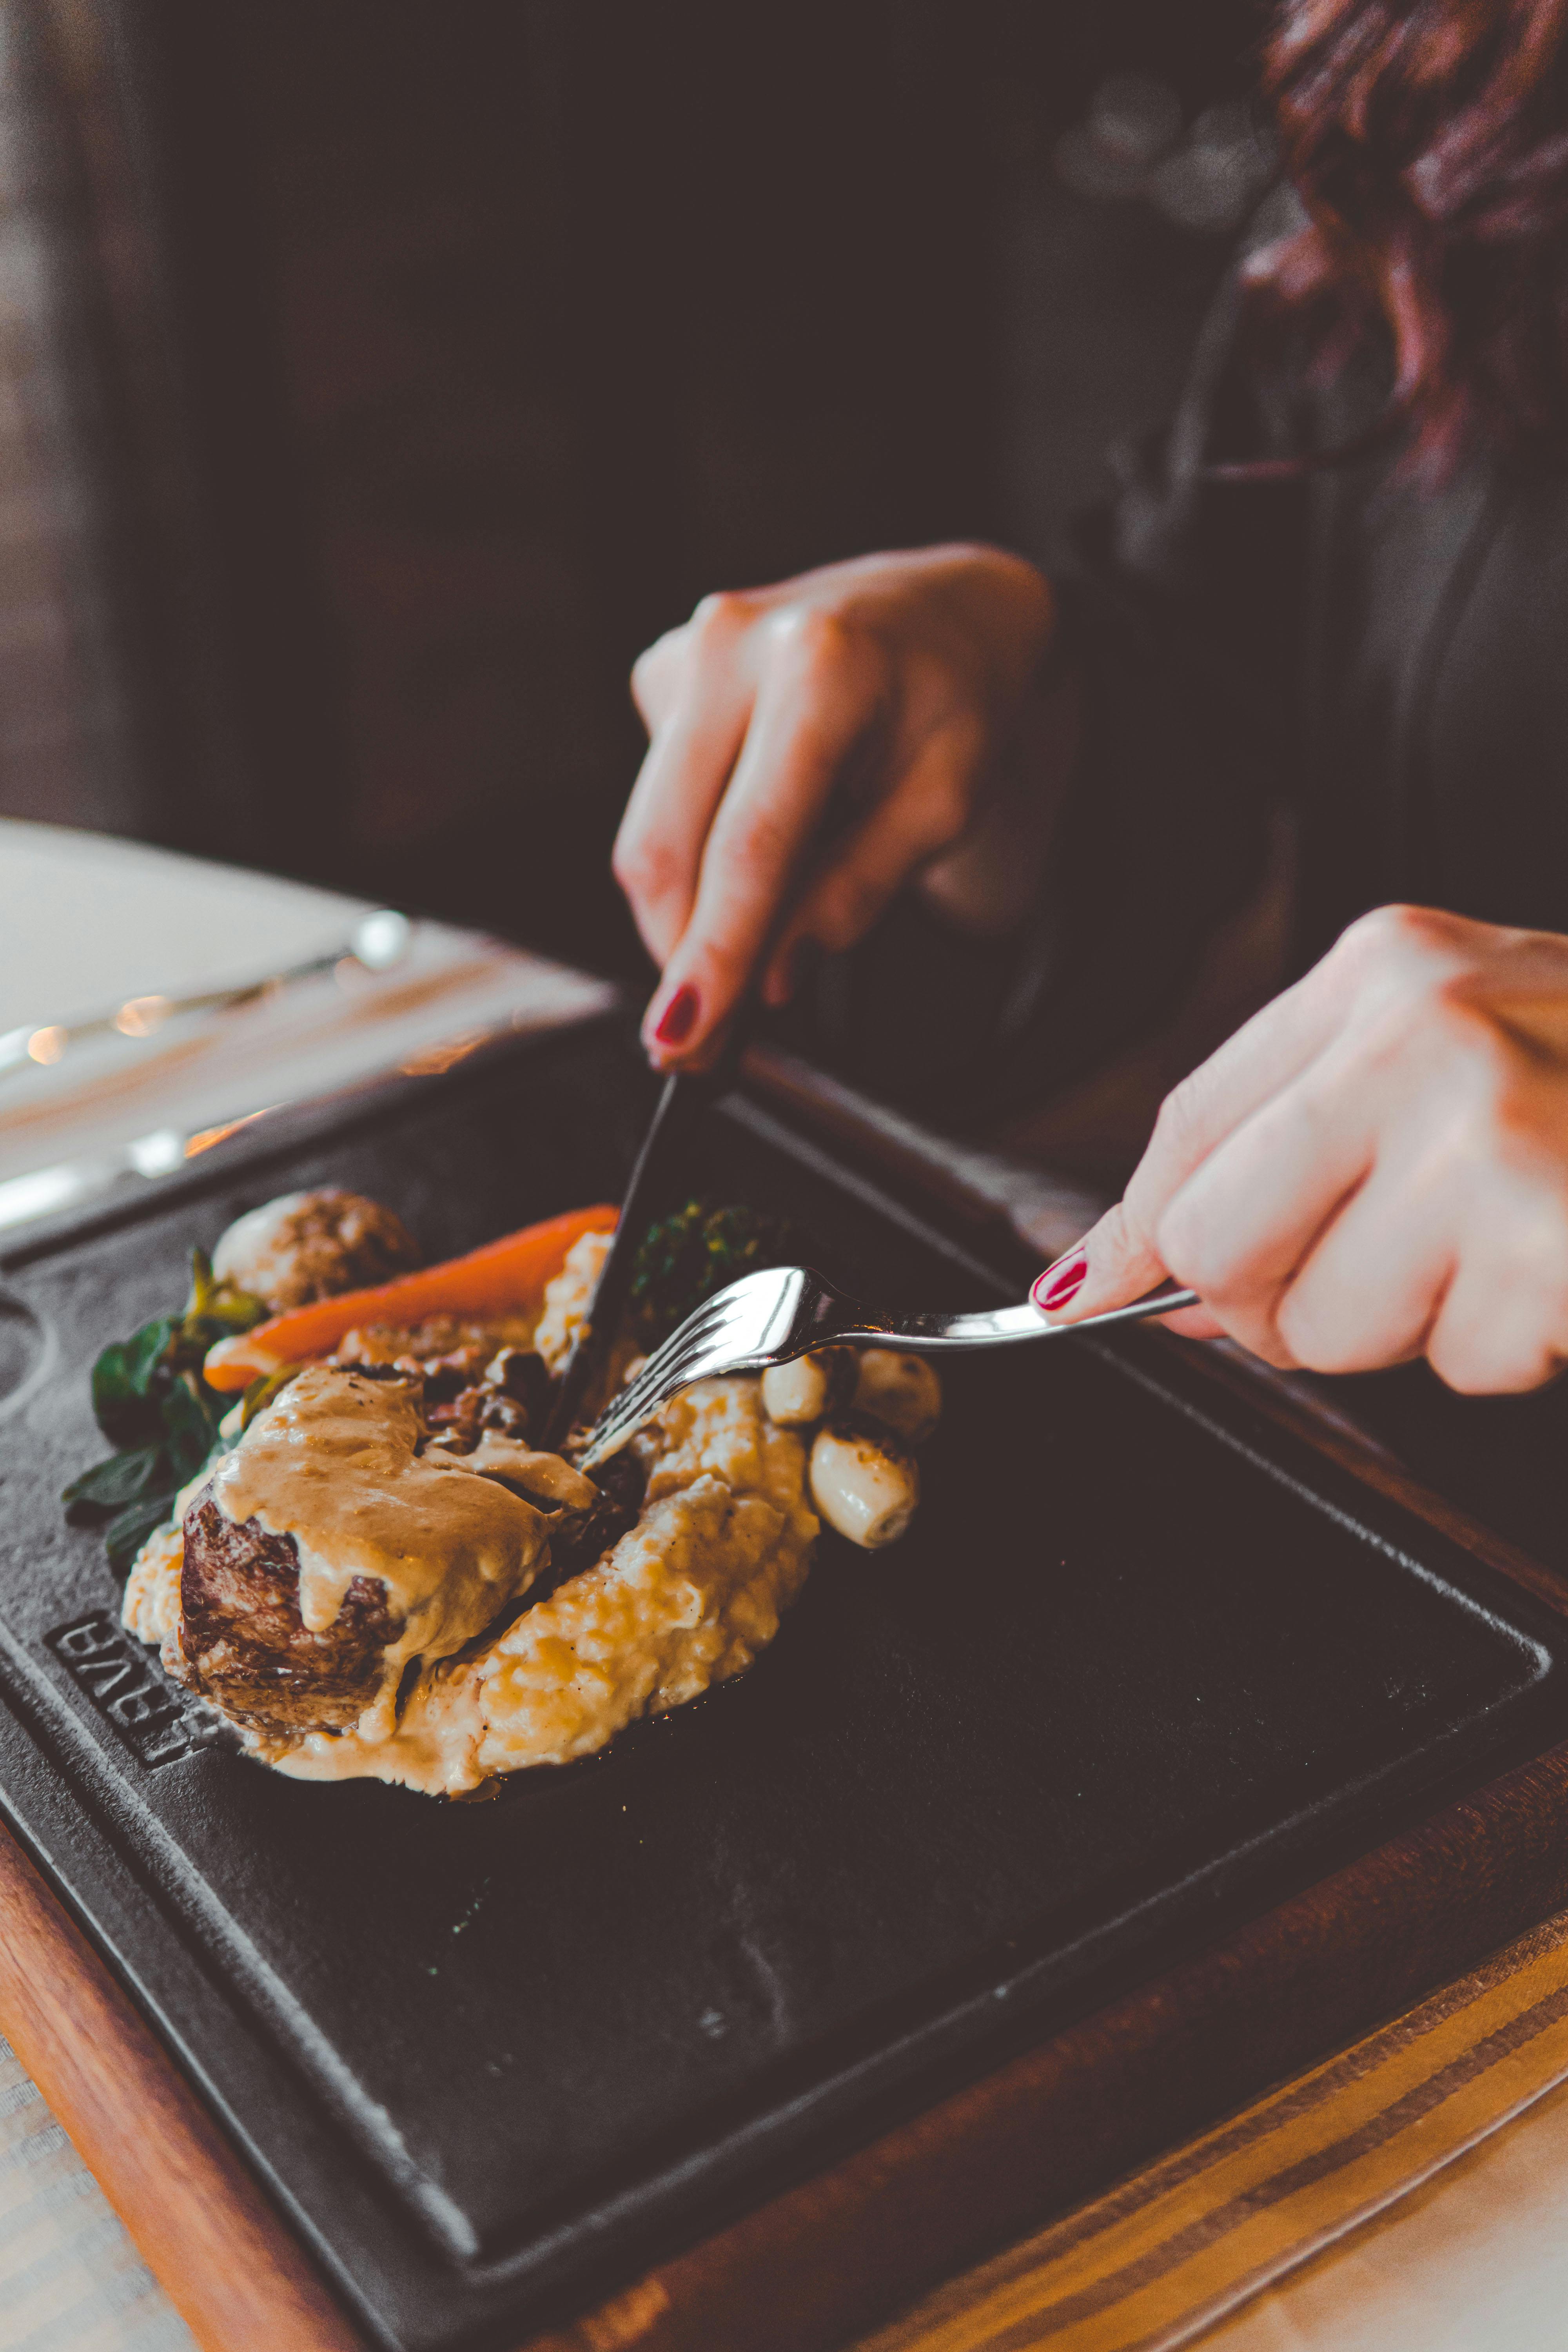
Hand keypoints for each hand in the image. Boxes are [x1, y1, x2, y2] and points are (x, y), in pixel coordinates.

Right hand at [614, 544, 1057, 1067]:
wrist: (946, 602)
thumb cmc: (955, 700)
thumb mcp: (943, 805)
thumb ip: (855, 892)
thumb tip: (770, 974)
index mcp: (822, 672)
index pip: (749, 845)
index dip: (712, 951)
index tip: (686, 1035)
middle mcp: (734, 646)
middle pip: (667, 842)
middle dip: (677, 950)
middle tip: (697, 1036)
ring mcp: (688, 649)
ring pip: (651, 828)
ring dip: (688, 905)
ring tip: (754, 932)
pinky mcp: (665, 666)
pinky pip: (658, 792)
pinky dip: (697, 841)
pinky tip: (760, 818)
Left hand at [1032, 905, 1567, 1394]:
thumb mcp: (1455, 1063)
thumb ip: (1297, 1148)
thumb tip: (1136, 1269)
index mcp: (1386, 970)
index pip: (1187, 1124)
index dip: (1136, 1231)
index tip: (1085, 1292)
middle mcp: (1425, 1028)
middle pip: (1217, 1239)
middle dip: (1277, 1299)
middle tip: (1395, 1267)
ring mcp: (1494, 1127)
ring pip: (1329, 1326)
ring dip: (1419, 1324)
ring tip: (1515, 1246)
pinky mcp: (1553, 1233)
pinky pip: (1460, 1361)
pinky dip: (1513, 1345)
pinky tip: (1566, 1268)